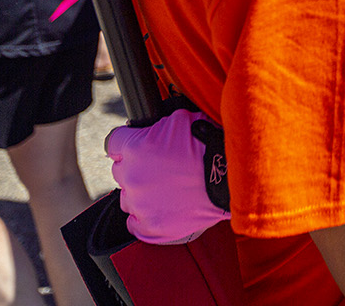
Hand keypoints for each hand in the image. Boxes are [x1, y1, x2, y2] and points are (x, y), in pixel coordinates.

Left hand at [106, 108, 229, 243]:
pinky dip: (144, 217)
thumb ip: (156, 125)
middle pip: (120, 171)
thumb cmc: (209, 144)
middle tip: (160, 167)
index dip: (126, 143)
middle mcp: (131, 176)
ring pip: (127, 197)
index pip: (113, 144)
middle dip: (136, 167)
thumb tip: (148, 128)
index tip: (135, 146)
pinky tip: (160, 208)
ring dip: (140, 192)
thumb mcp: (181, 119)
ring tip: (165, 188)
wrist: (231, 176)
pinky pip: (134, 223)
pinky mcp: (151, 226)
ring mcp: (140, 204)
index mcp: (134, 148)